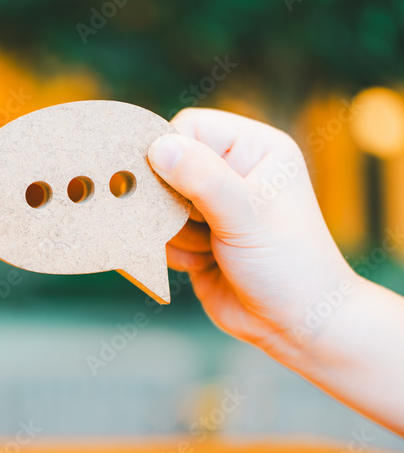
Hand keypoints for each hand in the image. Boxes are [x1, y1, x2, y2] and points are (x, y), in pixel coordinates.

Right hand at [148, 108, 403, 428]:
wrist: (295, 324)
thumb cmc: (288, 265)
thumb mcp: (246, 215)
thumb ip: (201, 179)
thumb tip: (158, 147)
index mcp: (255, 149)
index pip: (190, 128)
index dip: (172, 152)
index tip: (167, 185)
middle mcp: (233, 171)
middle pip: (167, 165)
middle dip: (170, 199)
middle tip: (195, 222)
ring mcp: (212, 205)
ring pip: (158, 202)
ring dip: (174, 230)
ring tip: (209, 248)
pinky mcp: (195, 236)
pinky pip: (159, 233)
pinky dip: (173, 251)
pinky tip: (203, 263)